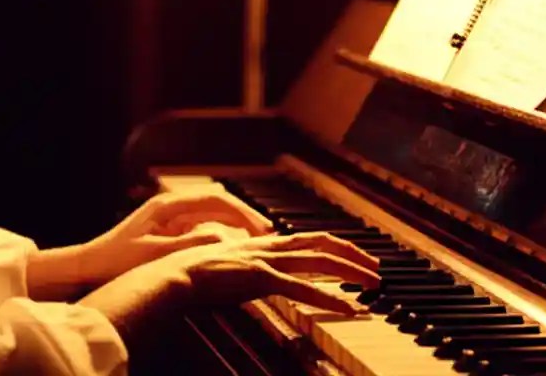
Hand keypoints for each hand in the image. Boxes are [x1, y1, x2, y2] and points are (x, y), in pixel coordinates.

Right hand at [79, 232, 380, 343]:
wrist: (170, 277)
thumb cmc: (191, 277)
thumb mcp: (225, 270)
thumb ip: (245, 272)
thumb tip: (256, 279)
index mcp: (261, 244)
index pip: (307, 240)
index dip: (335, 246)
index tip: (354, 256)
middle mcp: (268, 247)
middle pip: (322, 244)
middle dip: (353, 254)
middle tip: (376, 269)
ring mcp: (265, 261)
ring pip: (320, 262)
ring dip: (351, 272)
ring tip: (373, 284)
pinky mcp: (259, 278)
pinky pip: (301, 288)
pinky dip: (327, 297)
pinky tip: (345, 307)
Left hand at [81, 188, 271, 282]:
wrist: (87, 268)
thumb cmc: (114, 260)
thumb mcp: (154, 254)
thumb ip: (190, 246)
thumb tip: (224, 240)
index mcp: (168, 205)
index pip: (215, 200)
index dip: (241, 213)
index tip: (259, 228)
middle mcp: (172, 208)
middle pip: (218, 205)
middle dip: (244, 217)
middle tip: (266, 234)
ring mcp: (171, 220)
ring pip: (213, 217)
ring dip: (235, 227)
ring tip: (256, 242)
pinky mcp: (170, 234)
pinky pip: (203, 230)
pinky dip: (221, 237)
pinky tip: (232, 251)